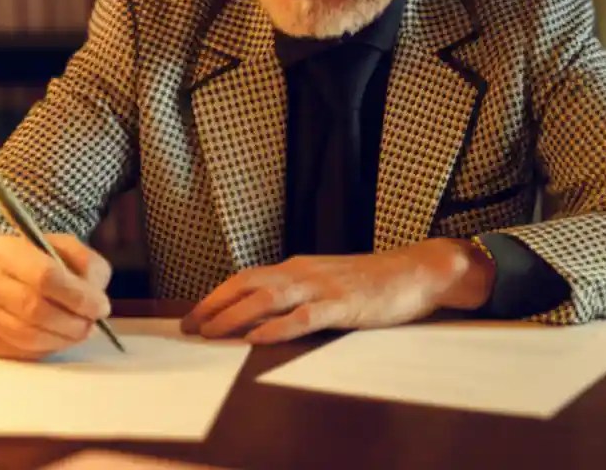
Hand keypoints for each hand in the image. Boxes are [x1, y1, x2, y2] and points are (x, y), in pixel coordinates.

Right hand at [0, 234, 112, 360]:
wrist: (4, 274)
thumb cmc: (39, 259)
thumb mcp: (66, 248)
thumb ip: (86, 265)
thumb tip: (95, 301)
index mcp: (4, 250)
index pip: (44, 276)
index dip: (78, 297)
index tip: (101, 307)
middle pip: (34, 309)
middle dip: (72, 322)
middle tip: (92, 324)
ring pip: (28, 335)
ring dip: (63, 338)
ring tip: (81, 331)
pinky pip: (21, 351)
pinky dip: (48, 348)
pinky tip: (61, 337)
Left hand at [180, 238, 494, 343]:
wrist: (416, 271)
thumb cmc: (370, 281)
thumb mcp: (325, 282)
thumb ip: (296, 295)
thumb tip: (259, 317)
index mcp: (297, 267)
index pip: (246, 277)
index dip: (216, 296)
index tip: (192, 317)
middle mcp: (304, 272)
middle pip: (247, 283)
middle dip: (214, 305)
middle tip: (189, 328)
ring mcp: (323, 286)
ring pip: (268, 297)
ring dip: (236, 315)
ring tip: (212, 332)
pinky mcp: (344, 304)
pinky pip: (304, 316)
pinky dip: (278, 327)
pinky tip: (258, 338)